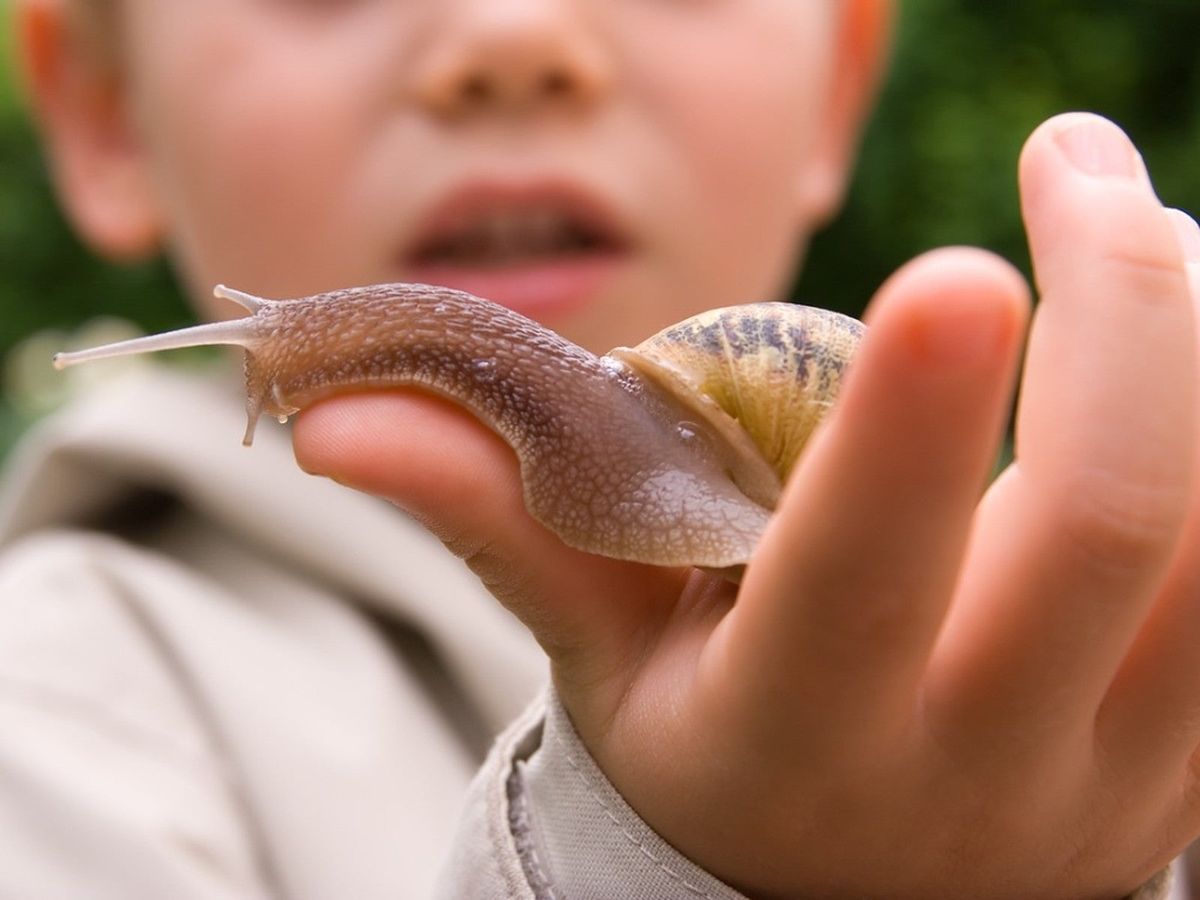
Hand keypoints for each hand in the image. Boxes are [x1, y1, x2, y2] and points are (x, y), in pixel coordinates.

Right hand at [293, 112, 1199, 899]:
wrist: (859, 895)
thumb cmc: (713, 742)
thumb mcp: (601, 647)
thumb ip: (500, 514)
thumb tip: (336, 420)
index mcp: (799, 728)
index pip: (859, 585)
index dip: (907, 432)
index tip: (957, 264)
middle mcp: (976, 759)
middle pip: (1103, 530)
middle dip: (1121, 315)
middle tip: (1076, 164)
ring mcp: (1118, 767)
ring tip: (1141, 233)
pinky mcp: (1197, 749)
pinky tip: (1187, 335)